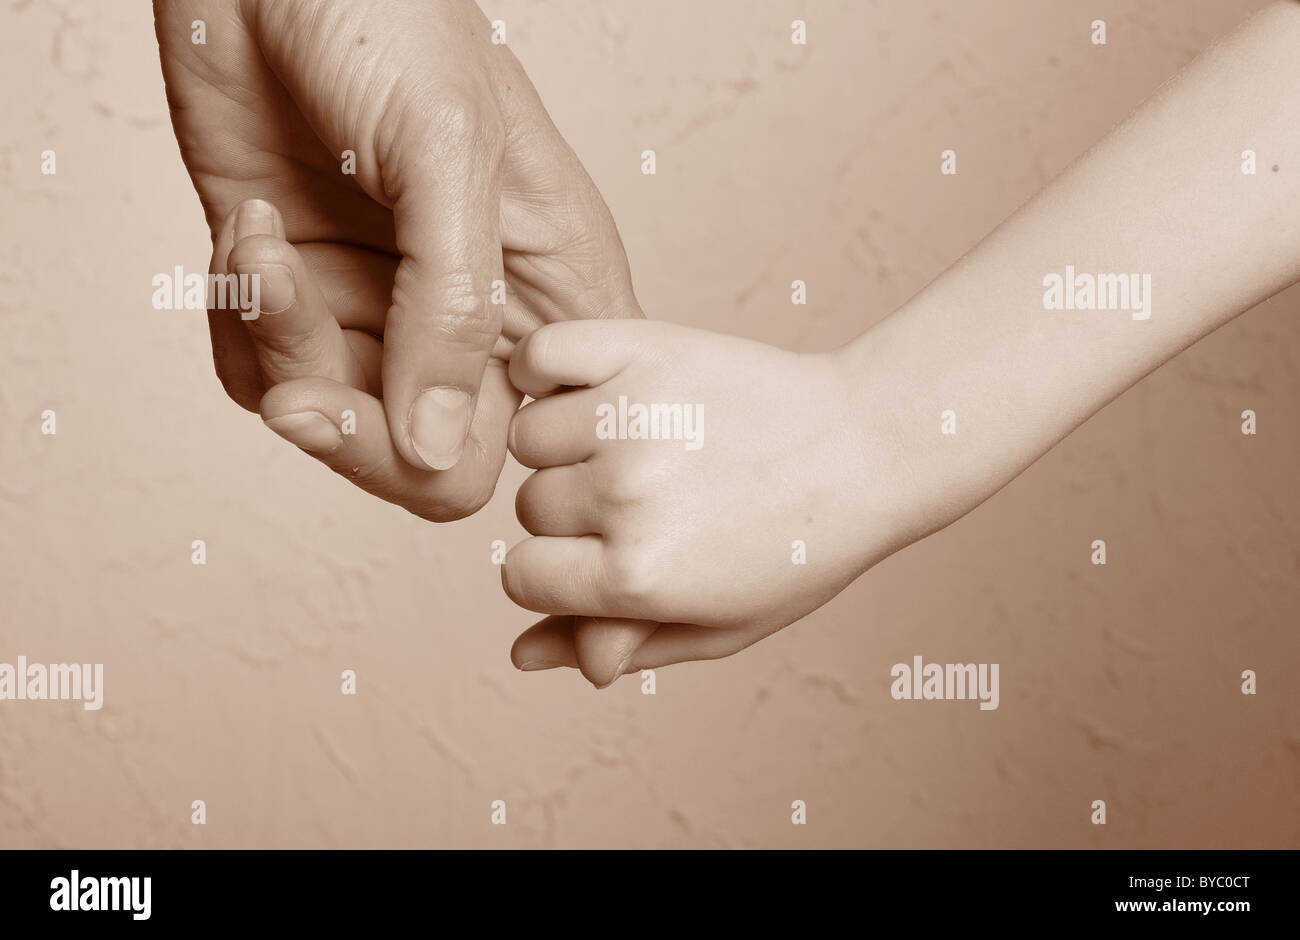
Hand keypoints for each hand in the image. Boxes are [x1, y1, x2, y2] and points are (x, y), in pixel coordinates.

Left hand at [155, 0, 639, 518]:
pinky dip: (240, 316)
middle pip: (427, 460)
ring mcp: (382, 305)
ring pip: (333, 417)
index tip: (413, 405)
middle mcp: (470, 314)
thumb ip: (452, 309)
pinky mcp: (303, 288)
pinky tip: (250, 228)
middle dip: (354, 431)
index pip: (540, 438)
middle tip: (303, 391)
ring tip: (268, 243)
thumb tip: (432, 449)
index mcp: (549, 290)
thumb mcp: (444, 153)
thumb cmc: (390, 15)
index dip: (477, 453)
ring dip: (279, 343)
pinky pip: (259, 368)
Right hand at [503, 320, 919, 678]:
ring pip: (531, 436)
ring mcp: (632, 419)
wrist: (866, 449)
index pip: (521, 577)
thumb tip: (520, 655)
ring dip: (565, 441)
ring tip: (632, 443)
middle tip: (648, 496)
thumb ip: (619, 643)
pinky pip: (541, 355)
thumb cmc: (798, 549)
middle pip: (529, 507)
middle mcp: (625, 498)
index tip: (600, 555)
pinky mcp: (645, 350)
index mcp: (637, 577)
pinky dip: (547, 367)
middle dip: (572, 510)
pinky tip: (588, 385)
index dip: (557, 572)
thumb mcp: (718, 625)